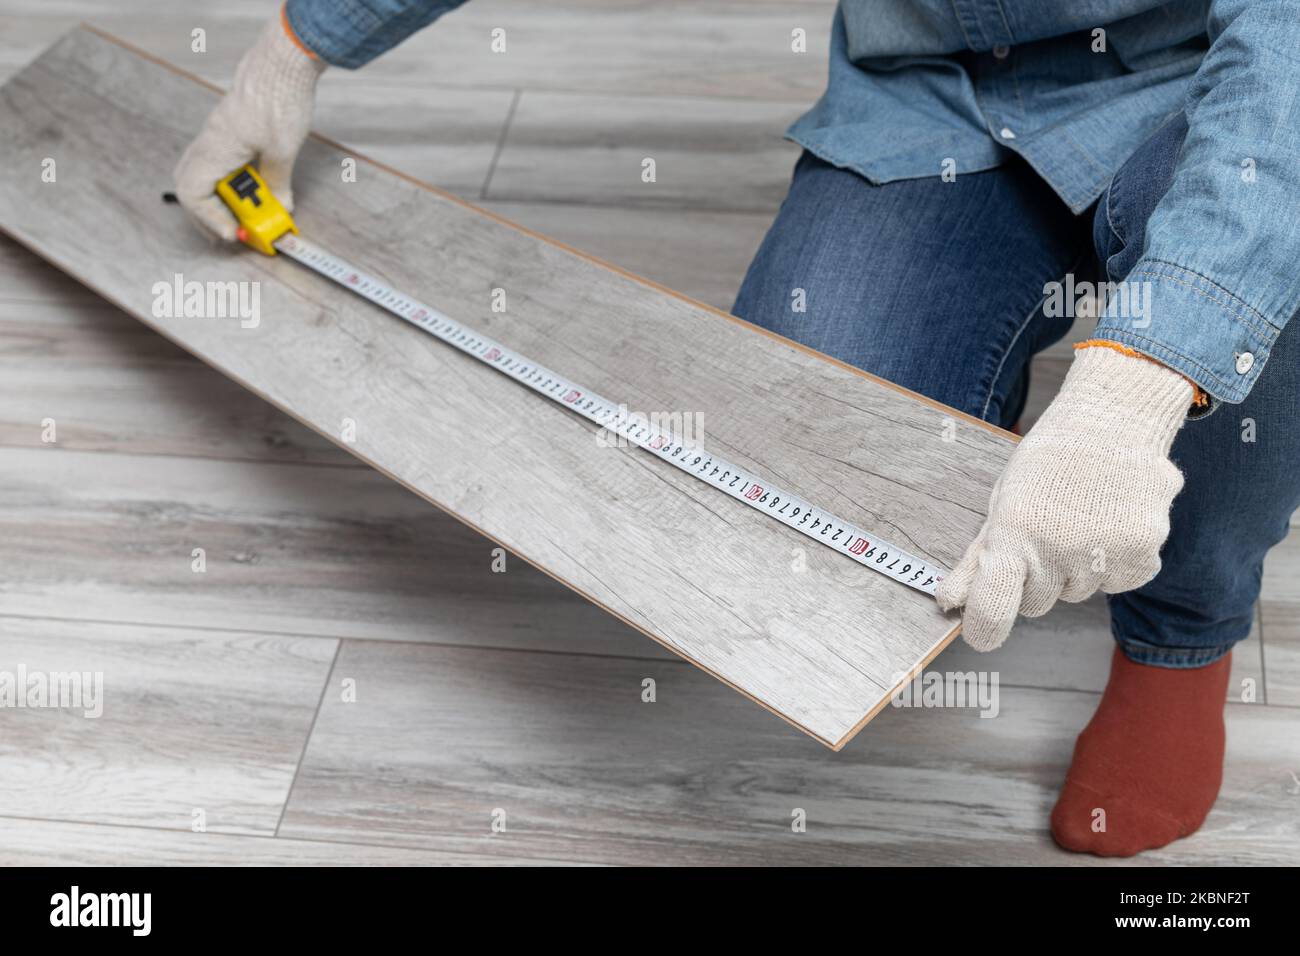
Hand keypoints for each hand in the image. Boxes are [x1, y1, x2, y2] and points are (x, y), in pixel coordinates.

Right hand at [173, 16, 325, 239]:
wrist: (282, 60)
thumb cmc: (278, 98)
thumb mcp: (282, 149)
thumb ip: (278, 183)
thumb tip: (279, 208)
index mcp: (215, 149)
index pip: (193, 193)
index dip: (210, 220)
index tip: (235, 234)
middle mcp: (209, 143)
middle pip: (193, 187)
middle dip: (210, 216)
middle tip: (234, 233)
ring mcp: (219, 137)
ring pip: (205, 176)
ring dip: (222, 201)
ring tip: (246, 218)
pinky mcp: (232, 132)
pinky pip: (221, 164)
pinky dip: (232, 183)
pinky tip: (254, 190)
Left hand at [936, 345, 1192, 650]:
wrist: (1113, 421)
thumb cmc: (1047, 463)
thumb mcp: (1003, 501)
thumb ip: (977, 558)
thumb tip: (947, 602)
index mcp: (1015, 532)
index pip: (993, 605)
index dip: (984, 627)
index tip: (980, 634)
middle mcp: (1059, 548)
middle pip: (1036, 603)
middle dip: (1037, 577)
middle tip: (1047, 530)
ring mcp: (1103, 554)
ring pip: (1078, 594)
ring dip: (1076, 568)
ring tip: (1082, 518)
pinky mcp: (1143, 556)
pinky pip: (1118, 584)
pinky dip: (1115, 563)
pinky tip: (1112, 523)